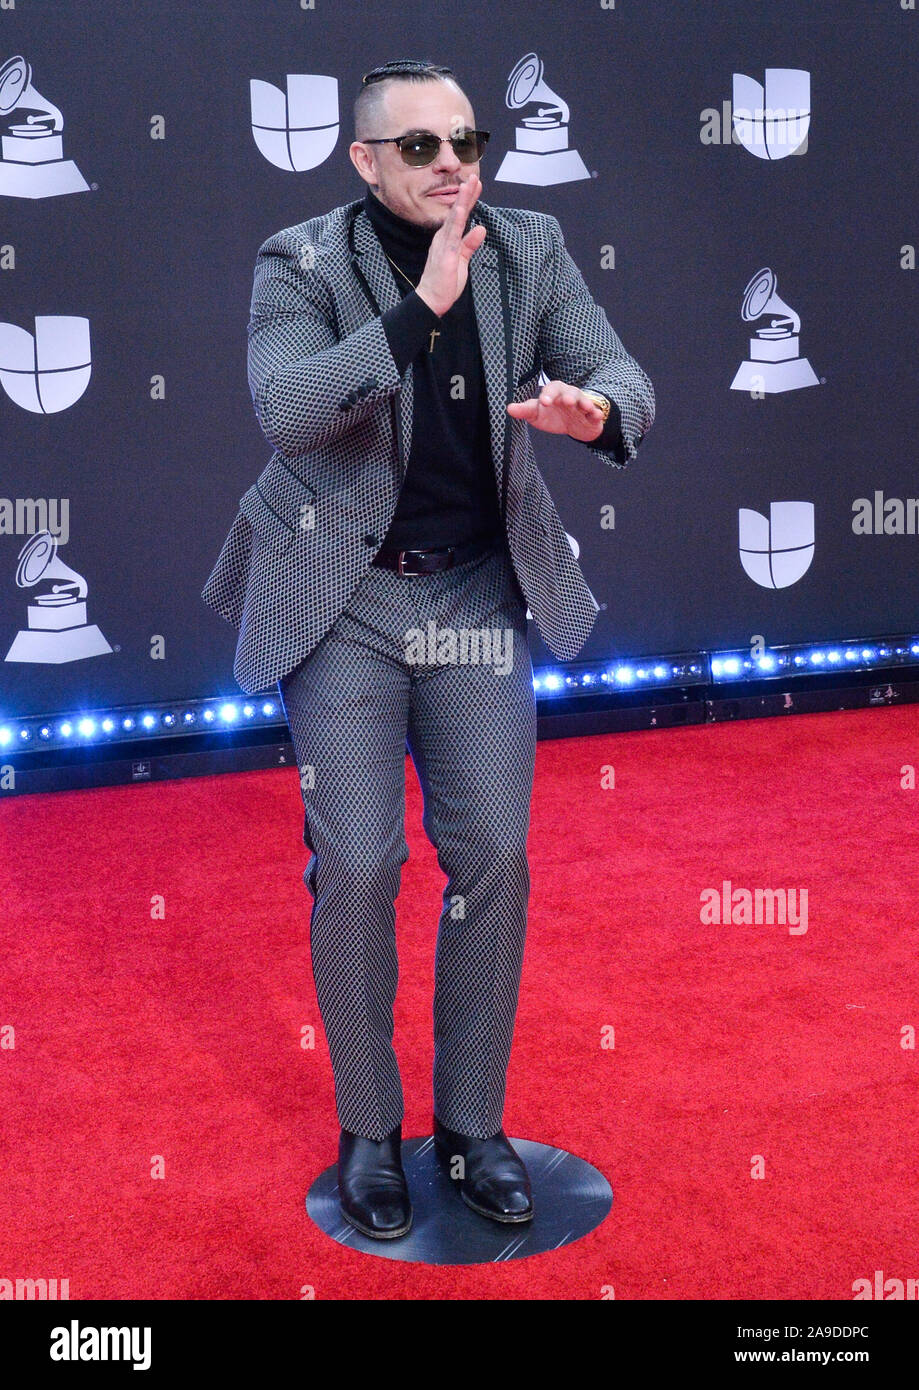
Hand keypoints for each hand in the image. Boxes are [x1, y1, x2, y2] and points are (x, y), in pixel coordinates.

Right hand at [415, 174, 486, 316]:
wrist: (431, 299)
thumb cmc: (444, 282)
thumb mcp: (462, 260)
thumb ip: (470, 244)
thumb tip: (481, 228)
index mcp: (447, 238)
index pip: (460, 216)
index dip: (468, 200)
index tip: (476, 185)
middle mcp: (443, 237)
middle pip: (457, 211)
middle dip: (466, 194)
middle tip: (474, 176)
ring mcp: (443, 244)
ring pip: (454, 218)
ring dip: (462, 201)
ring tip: (469, 184)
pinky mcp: (446, 254)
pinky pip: (452, 235)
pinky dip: (456, 221)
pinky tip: (460, 208)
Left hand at [507, 381, 604, 440]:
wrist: (574, 426)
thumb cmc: (553, 416)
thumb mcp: (537, 415)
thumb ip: (525, 411)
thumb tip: (509, 408)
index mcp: (555, 393)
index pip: (551, 389)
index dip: (548, 394)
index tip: (544, 403)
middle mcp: (570, 396)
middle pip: (570, 391)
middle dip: (568, 396)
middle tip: (566, 401)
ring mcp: (582, 405)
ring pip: (584, 400)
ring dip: (584, 403)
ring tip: (584, 407)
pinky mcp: (593, 415)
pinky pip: (597, 412)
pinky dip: (597, 413)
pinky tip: (597, 416)